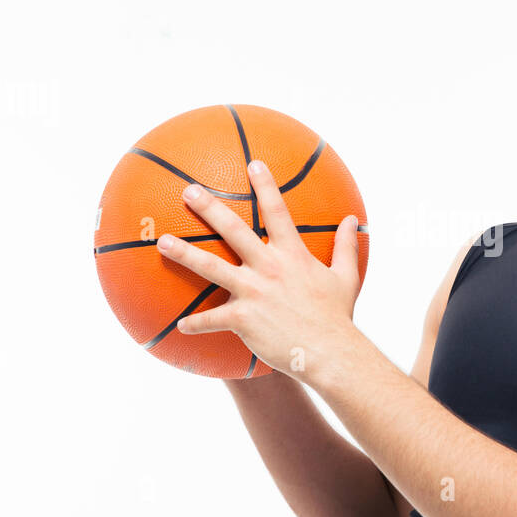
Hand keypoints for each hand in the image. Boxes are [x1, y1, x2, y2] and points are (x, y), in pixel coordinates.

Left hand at [155, 159, 362, 382]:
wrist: (330, 353)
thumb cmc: (338, 316)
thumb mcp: (347, 277)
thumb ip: (346, 246)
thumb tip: (353, 219)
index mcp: (293, 255)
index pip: (278, 211)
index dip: (265, 185)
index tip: (252, 163)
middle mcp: (270, 268)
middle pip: (234, 230)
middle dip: (209, 208)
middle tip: (188, 191)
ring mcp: (254, 292)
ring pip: (211, 267)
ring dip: (184, 254)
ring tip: (162, 241)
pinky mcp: (243, 319)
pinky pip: (211, 319)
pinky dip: (195, 323)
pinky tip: (181, 325)